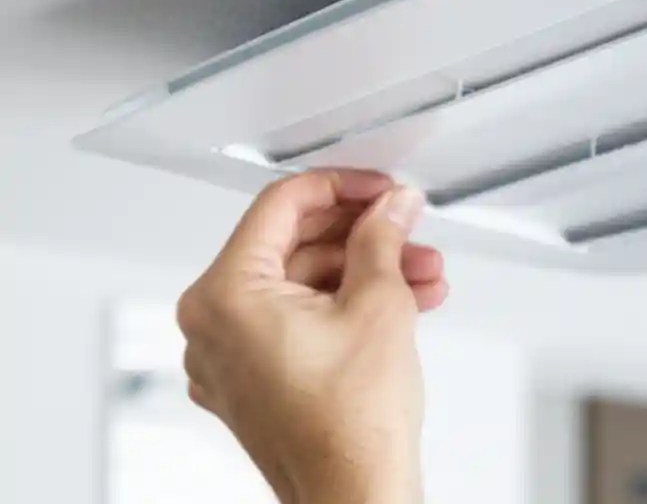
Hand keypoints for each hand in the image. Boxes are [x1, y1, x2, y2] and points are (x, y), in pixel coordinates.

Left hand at [176, 170, 447, 503]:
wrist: (357, 495)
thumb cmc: (351, 426)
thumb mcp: (378, 303)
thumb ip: (380, 238)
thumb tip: (389, 207)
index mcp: (224, 297)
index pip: (281, 207)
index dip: (341, 187)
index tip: (378, 188)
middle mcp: (212, 327)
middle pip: (293, 248)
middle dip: (363, 238)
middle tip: (407, 227)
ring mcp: (229, 359)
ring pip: (302, 288)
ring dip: (365, 273)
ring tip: (421, 273)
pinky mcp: (254, 382)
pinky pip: (298, 323)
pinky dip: (346, 308)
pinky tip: (401, 302)